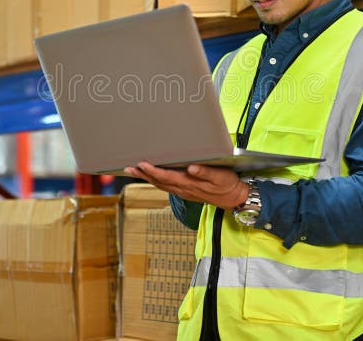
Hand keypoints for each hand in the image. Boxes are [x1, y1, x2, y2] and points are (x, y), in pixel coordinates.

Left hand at [124, 161, 248, 210]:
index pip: (167, 177)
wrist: (234, 198)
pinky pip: (166, 186)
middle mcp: (184, 189)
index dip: (153, 171)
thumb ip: (206, 172)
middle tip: (128, 168)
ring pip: (161, 185)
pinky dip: (156, 181)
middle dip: (143, 175)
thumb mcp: (220, 177)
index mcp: (190, 183)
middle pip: (159, 182)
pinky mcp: (186, 191)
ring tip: (134, 171)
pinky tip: (151, 176)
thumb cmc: (228, 184)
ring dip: (147, 178)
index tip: (142, 164)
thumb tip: (191, 168)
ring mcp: (184, 191)